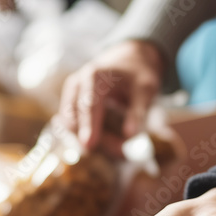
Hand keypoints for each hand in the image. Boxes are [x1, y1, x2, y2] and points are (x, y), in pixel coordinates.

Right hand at [59, 39, 165, 154]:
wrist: (127, 62)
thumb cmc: (137, 75)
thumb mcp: (146, 89)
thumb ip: (138, 111)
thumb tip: (130, 135)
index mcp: (94, 76)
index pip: (88, 105)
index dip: (88, 125)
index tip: (89, 146)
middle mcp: (76, 85)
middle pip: (77, 119)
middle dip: (97, 139)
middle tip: (122, 153)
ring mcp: (70, 96)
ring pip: (72, 127)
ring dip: (94, 140)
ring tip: (119, 148)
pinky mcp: (69, 106)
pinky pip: (73, 127)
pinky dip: (89, 137)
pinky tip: (108, 142)